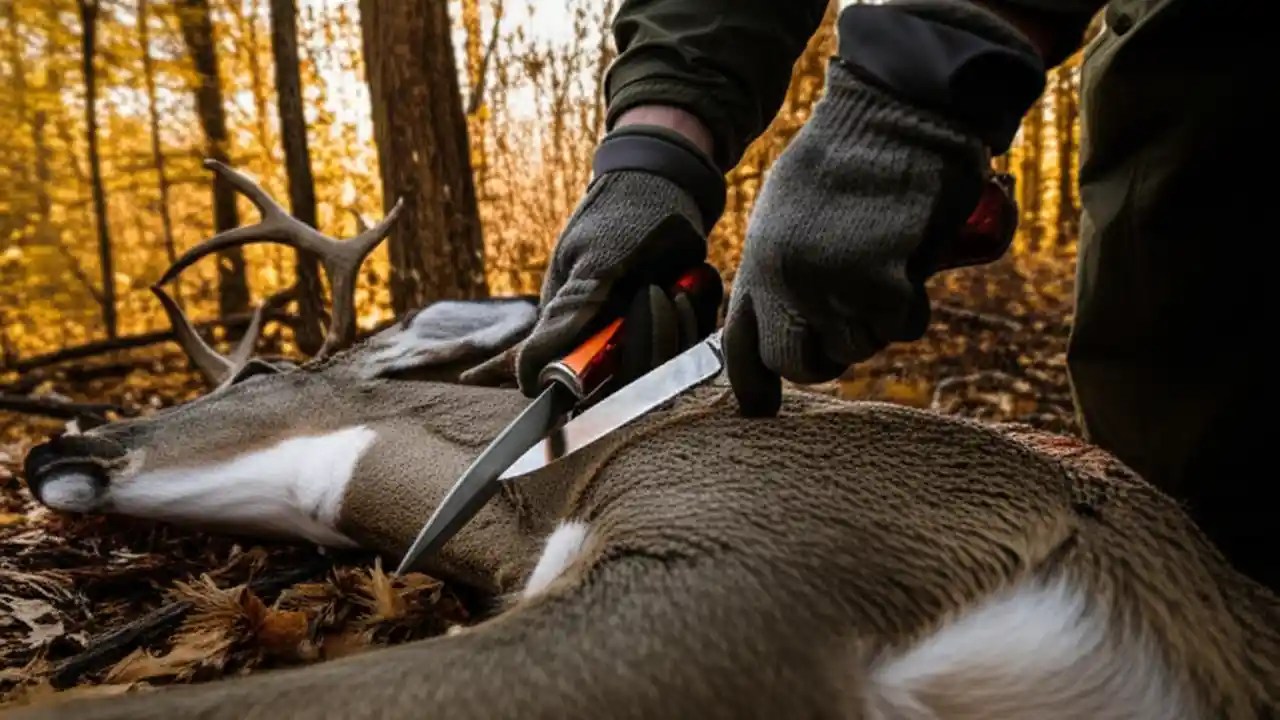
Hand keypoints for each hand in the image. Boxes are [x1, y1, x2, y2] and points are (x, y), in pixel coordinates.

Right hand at [515, 124, 726, 396]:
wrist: (661, 187)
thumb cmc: (616, 218)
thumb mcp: (590, 263)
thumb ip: (566, 319)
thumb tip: (532, 376)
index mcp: (570, 333)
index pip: (576, 387)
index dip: (595, 384)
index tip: (616, 344)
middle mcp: (605, 343)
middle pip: (631, 381)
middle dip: (650, 340)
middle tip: (654, 290)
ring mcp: (643, 336)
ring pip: (667, 365)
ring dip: (680, 324)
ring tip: (676, 282)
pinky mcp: (677, 327)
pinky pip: (697, 342)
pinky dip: (699, 312)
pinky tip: (691, 281)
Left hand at [722, 57, 991, 416]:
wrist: (890, 114)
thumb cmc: (844, 158)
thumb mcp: (787, 214)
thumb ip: (780, 268)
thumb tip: (786, 319)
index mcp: (757, 266)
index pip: (741, 349)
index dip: (754, 386)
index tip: (762, 409)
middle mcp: (784, 285)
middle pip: (803, 364)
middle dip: (831, 352)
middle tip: (854, 313)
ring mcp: (829, 287)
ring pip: (859, 347)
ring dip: (877, 320)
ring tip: (882, 266)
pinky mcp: (879, 283)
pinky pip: (901, 327)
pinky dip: (913, 304)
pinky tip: (908, 264)